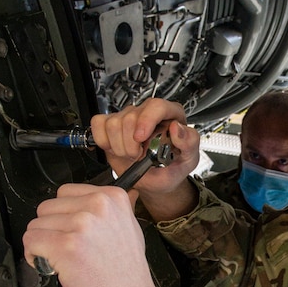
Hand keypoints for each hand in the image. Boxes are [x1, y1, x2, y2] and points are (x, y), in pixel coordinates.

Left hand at [23, 182, 173, 286]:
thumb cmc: (128, 277)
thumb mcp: (131, 230)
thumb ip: (114, 211)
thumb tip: (110, 196)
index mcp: (113, 198)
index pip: (66, 192)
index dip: (63, 216)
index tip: (71, 231)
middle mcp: (98, 206)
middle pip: (47, 207)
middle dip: (51, 229)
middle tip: (67, 249)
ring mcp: (81, 225)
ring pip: (36, 225)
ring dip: (42, 244)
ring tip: (63, 260)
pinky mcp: (65, 246)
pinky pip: (30, 241)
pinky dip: (34, 256)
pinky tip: (52, 266)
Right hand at [91, 99, 200, 218]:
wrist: (156, 180)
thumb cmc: (172, 167)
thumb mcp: (189, 159)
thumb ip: (189, 142)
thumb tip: (177, 128)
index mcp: (171, 115)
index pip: (156, 106)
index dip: (146, 120)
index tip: (140, 138)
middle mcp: (148, 113)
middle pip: (130, 117)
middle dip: (132, 144)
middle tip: (140, 157)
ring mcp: (128, 117)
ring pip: (113, 123)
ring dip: (119, 147)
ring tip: (131, 155)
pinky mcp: (110, 125)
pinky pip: (98, 124)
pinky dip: (103, 141)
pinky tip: (115, 149)